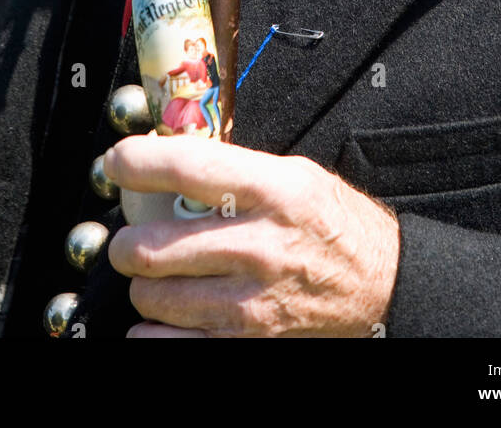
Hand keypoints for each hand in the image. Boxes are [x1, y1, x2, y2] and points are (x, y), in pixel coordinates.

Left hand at [103, 134, 399, 337]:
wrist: (381, 287)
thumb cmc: (336, 225)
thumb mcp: (294, 174)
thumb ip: (234, 168)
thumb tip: (171, 157)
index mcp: (271, 191)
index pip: (186, 168)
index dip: (137, 161)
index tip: (118, 161)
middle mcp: (257, 247)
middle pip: (153, 246)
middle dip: (126, 240)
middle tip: (130, 235)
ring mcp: (250, 303)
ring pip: (154, 298)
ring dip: (143, 285)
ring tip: (157, 273)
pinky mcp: (247, 343)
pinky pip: (170, 345)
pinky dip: (154, 331)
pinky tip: (168, 313)